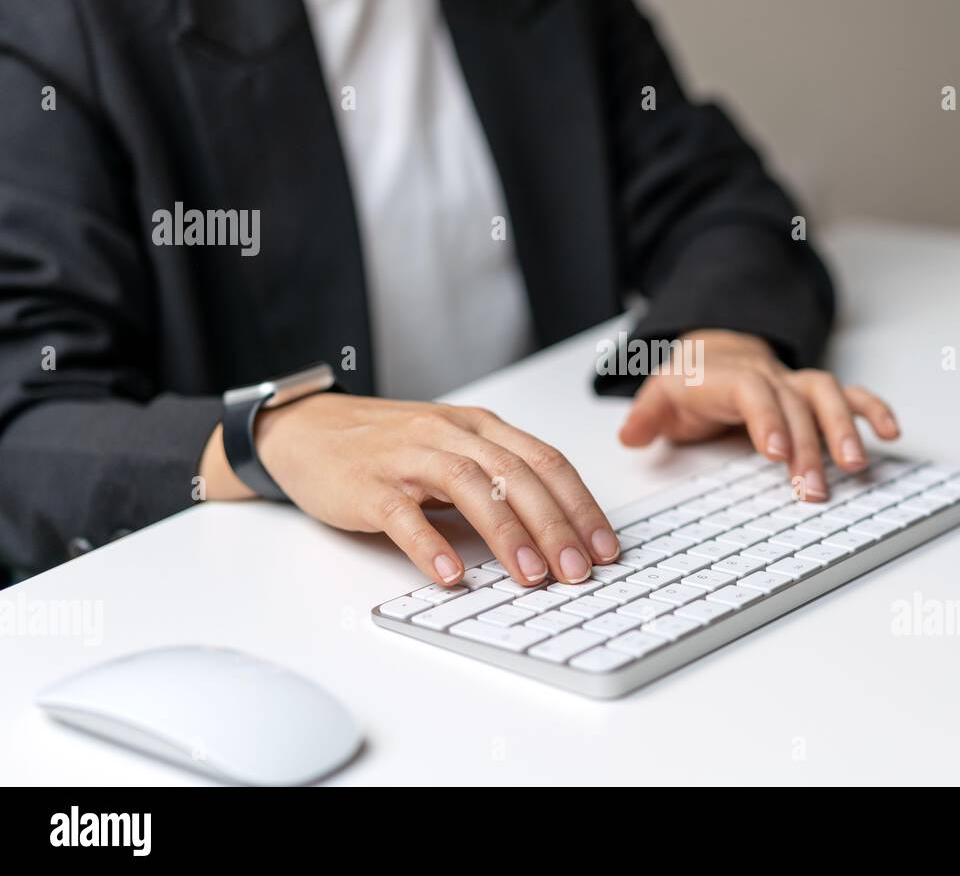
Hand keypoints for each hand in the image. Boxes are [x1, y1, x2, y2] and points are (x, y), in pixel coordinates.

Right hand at [199, 395, 619, 586]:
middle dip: (556, 526)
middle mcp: (451, 435)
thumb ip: (500, 478)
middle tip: (579, 571)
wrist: (307, 430)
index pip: (546, 462)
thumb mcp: (454, 449)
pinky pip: (404, 515)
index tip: (607, 548)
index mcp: (481, 427)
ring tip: (532, 576)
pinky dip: (431, 545)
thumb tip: (559, 532)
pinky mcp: (368, 485)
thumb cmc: (389, 446)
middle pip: (517, 475)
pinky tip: (452, 576)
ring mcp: (408, 457)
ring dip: (507, 534)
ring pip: (471, 488)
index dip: (581, 505)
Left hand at [618, 329, 899, 499]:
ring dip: (844, 428)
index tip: (776, 454)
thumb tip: (630, 435)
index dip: (767, 418)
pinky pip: (847, 394)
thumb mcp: (658, 396)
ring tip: (856, 467)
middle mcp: (766, 375)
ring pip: (825, 395)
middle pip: (793, 403)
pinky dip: (871, 409)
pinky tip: (891, 433)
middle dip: (807, 446)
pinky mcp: (811, 393)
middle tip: (813, 490)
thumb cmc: (688, 385)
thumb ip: (645, 417)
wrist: (712, 353)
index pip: (751, 390)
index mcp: (726, 376)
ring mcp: (793, 382)